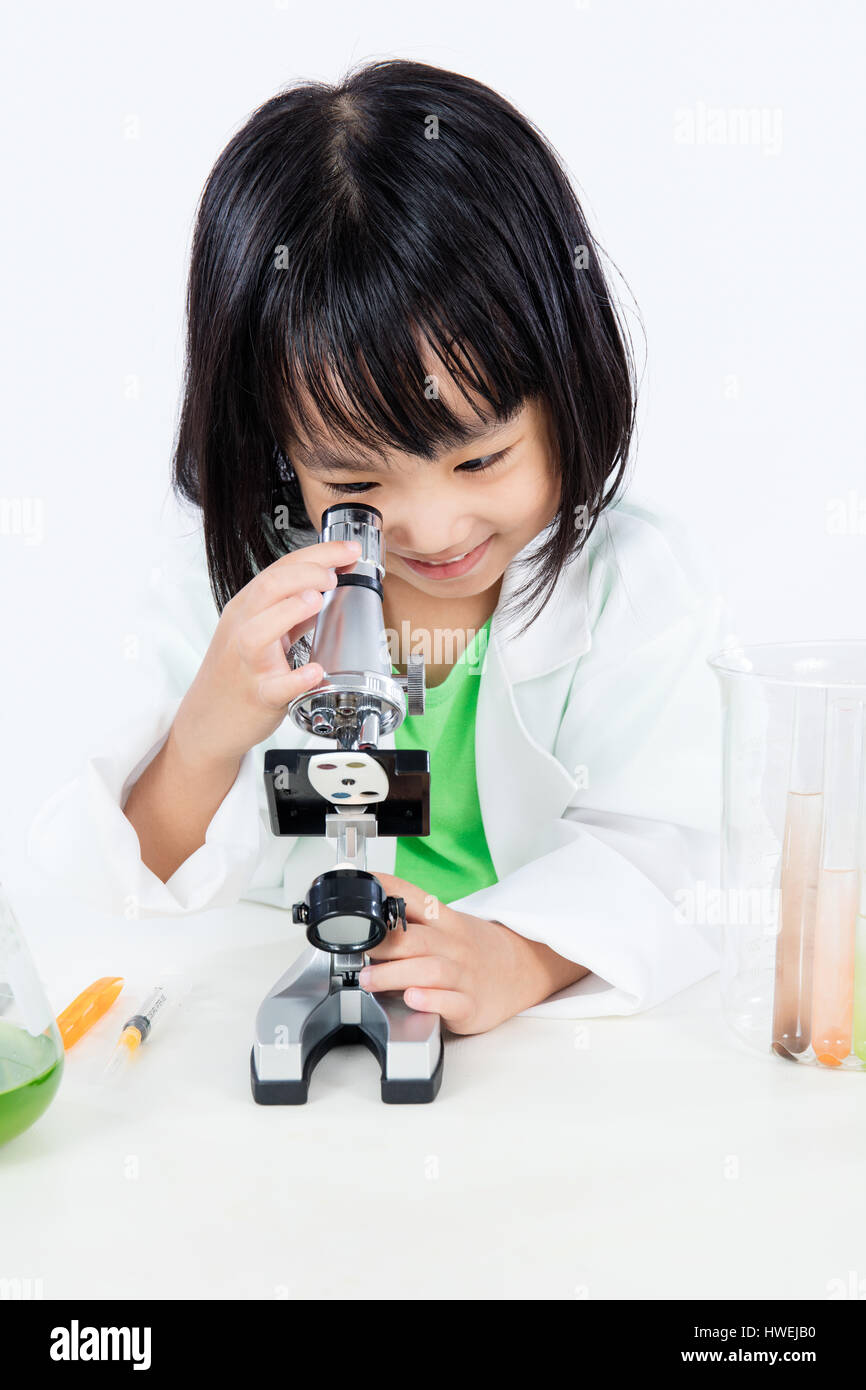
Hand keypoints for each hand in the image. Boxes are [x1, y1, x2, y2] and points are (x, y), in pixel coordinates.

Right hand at [171, 537, 362, 768]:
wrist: (207, 720)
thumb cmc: (235, 674)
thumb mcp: (259, 631)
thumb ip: (291, 610)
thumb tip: (326, 586)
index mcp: (247, 609)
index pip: (280, 569)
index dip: (318, 554)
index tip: (349, 549)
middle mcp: (243, 630)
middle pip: (267, 589)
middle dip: (305, 574)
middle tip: (334, 575)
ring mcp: (248, 664)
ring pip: (259, 633)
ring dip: (289, 612)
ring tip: (317, 602)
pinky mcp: (258, 696)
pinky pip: (276, 687)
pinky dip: (296, 678)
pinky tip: (315, 671)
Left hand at [361, 872, 587, 1034]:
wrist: (521, 970)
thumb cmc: (474, 950)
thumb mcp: (448, 926)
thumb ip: (414, 921)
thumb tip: (368, 915)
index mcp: (446, 922)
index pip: (415, 899)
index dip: (389, 890)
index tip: (366, 888)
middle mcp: (454, 946)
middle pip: (416, 939)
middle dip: (382, 944)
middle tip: (356, 950)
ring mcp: (464, 976)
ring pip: (429, 970)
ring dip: (395, 974)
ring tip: (369, 980)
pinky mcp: (471, 1005)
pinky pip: (452, 1002)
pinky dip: (431, 1000)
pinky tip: (413, 999)